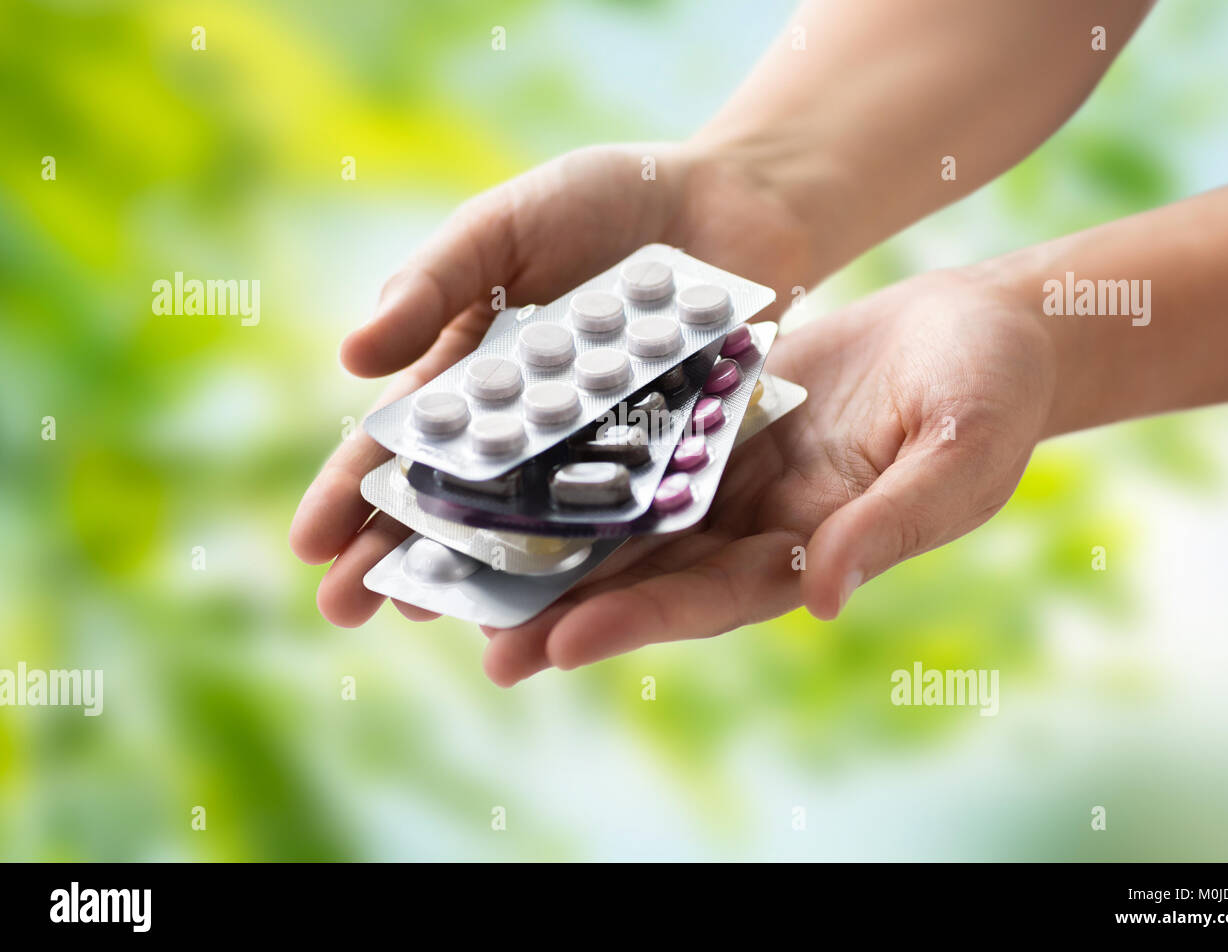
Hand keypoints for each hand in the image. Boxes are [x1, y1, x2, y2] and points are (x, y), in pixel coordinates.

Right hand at [289, 143, 814, 623]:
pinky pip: (620, 517)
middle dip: (395, 553)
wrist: (728, 199)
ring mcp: (592, 451)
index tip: (307, 546)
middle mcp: (523, 426)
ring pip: (528, 525)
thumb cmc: (602, 200)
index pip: (396, 440)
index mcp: (470, 371)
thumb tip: (349, 356)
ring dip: (484, 572)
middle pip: (450, 499)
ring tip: (442, 618)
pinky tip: (558, 598)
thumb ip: (432, 283)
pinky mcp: (662, 463)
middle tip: (344, 611)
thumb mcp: (503, 226)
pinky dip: (589, 555)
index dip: (349, 491)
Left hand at [480, 268, 1057, 684]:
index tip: (565, 643)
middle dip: (571, 608)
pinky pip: (639, 437)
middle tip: (483, 645)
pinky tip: (513, 463)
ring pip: (631, 515)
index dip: (643, 620)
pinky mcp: (715, 414)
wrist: (982, 327)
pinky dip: (581, 454)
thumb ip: (891, 526)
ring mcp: (731, 470)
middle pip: (653, 574)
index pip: (717, 597)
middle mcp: (758, 522)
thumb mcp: (959, 454)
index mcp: (813, 547)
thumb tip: (823, 599)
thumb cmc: (993, 392)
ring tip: (471, 572)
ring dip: (556, 544)